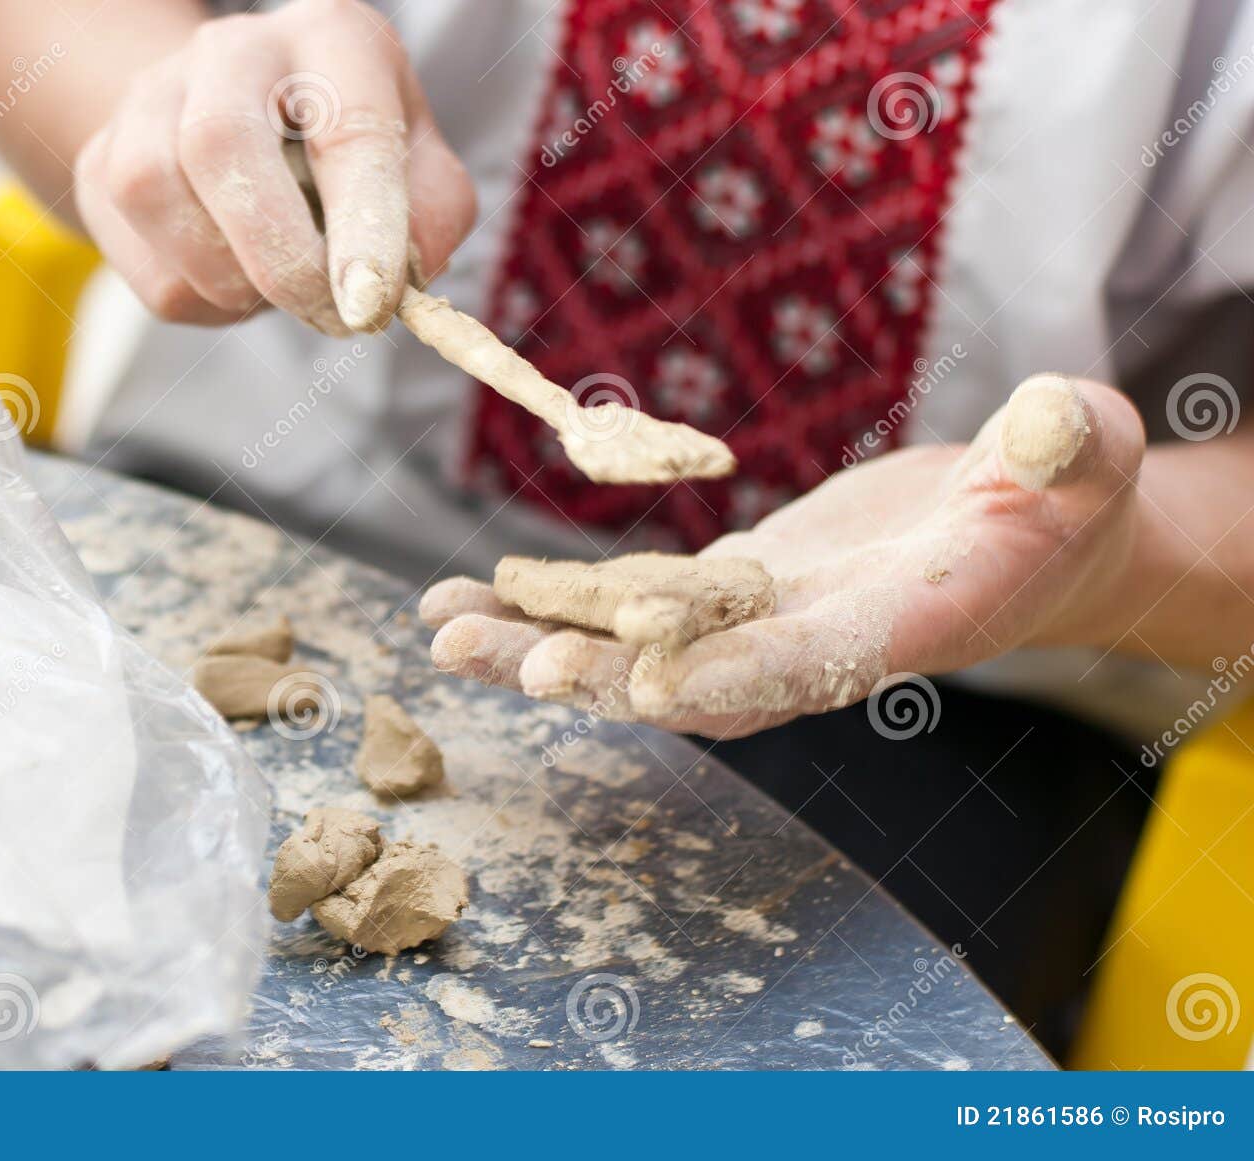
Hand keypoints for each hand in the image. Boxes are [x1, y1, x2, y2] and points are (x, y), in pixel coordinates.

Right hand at [73, 0, 474, 334]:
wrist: (237, 124)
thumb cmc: (345, 150)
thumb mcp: (417, 164)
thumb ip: (432, 215)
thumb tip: (399, 280)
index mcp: (329, 38)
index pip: (348, 123)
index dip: (363, 220)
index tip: (373, 299)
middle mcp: (230, 50)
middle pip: (218, 144)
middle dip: (279, 258)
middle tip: (329, 316)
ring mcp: (149, 99)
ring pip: (160, 201)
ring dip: (233, 282)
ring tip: (283, 288)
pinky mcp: (100, 164)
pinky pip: (147, 267)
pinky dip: (204, 301)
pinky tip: (236, 280)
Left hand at [421, 374, 1146, 738]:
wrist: (1023, 533)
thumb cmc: (1068, 491)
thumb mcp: (1083, 457)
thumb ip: (1066, 451)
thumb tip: (1056, 423)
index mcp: (903, 626)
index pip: (814, 661)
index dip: (736, 675)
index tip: (649, 686)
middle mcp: (815, 645)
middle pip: (692, 678)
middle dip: (591, 671)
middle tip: (485, 653)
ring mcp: (763, 622)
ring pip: (639, 648)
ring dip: (538, 640)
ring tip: (437, 623)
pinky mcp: (732, 590)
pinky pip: (631, 607)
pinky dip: (555, 602)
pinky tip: (475, 592)